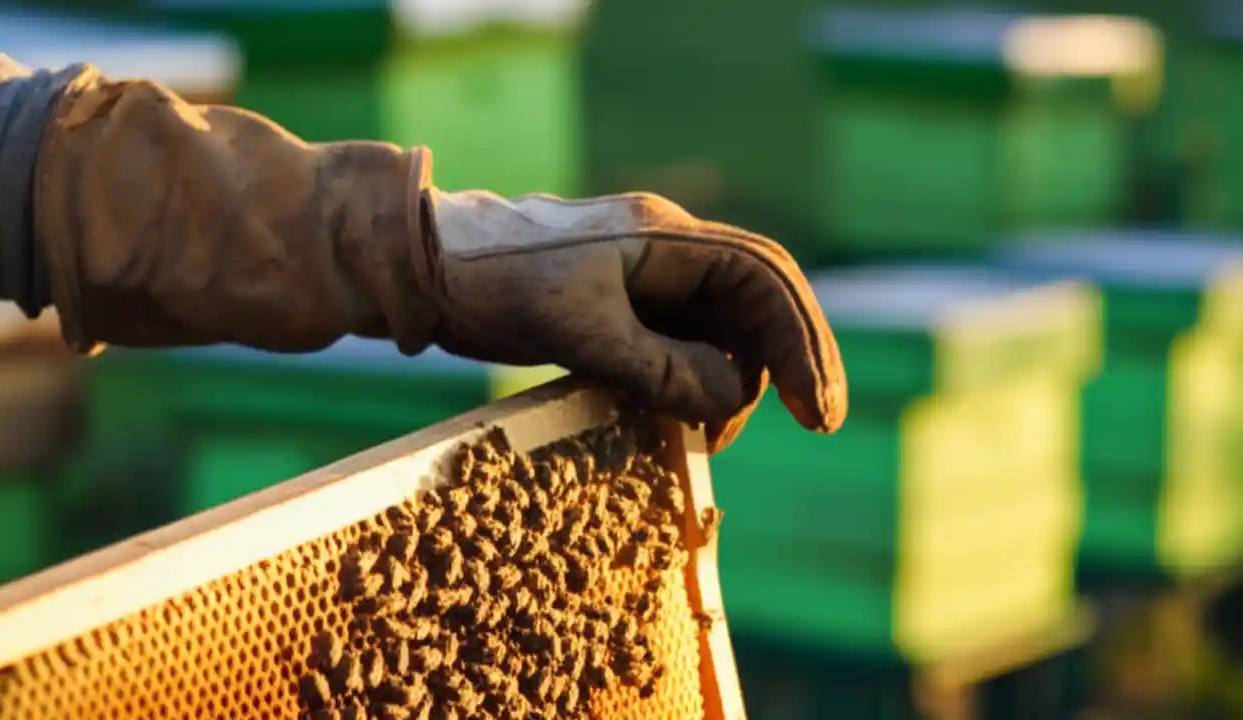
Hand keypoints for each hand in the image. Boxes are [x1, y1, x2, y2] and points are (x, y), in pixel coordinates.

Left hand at [417, 190, 847, 451]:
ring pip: (724, 333)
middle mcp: (670, 255)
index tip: (815, 408)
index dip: (801, 342)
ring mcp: (650, 284)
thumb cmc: (493, 283)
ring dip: (734, 385)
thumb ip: (658, 366)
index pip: (764, 280)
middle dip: (790, 361)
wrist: (428, 269)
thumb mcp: (577, 329)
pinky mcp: (626, 313)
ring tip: (708, 440)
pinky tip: (683, 426)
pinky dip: (695, 388)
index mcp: (666, 239)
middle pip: (758, 304)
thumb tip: (731, 398)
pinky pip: (684, 350)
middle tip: (814, 421)